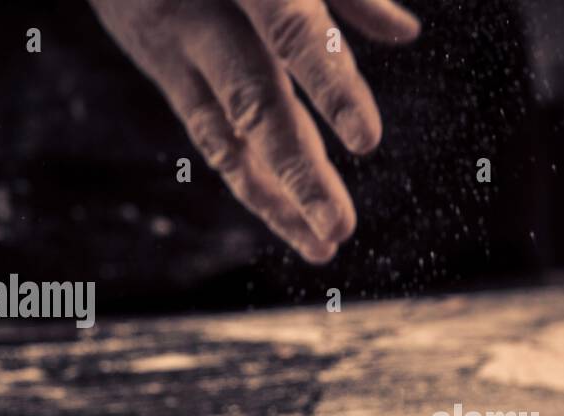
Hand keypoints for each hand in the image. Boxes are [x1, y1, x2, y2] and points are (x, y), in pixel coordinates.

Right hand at [89, 0, 419, 262]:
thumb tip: (404, 33)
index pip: (292, 32)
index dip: (330, 85)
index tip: (366, 141)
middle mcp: (200, 13)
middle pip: (253, 101)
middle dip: (299, 170)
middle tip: (339, 227)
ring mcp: (172, 44)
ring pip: (224, 134)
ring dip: (275, 199)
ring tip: (322, 244)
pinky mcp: (158, 66)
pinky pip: (207, 133)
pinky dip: (249, 178)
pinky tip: (288, 218)